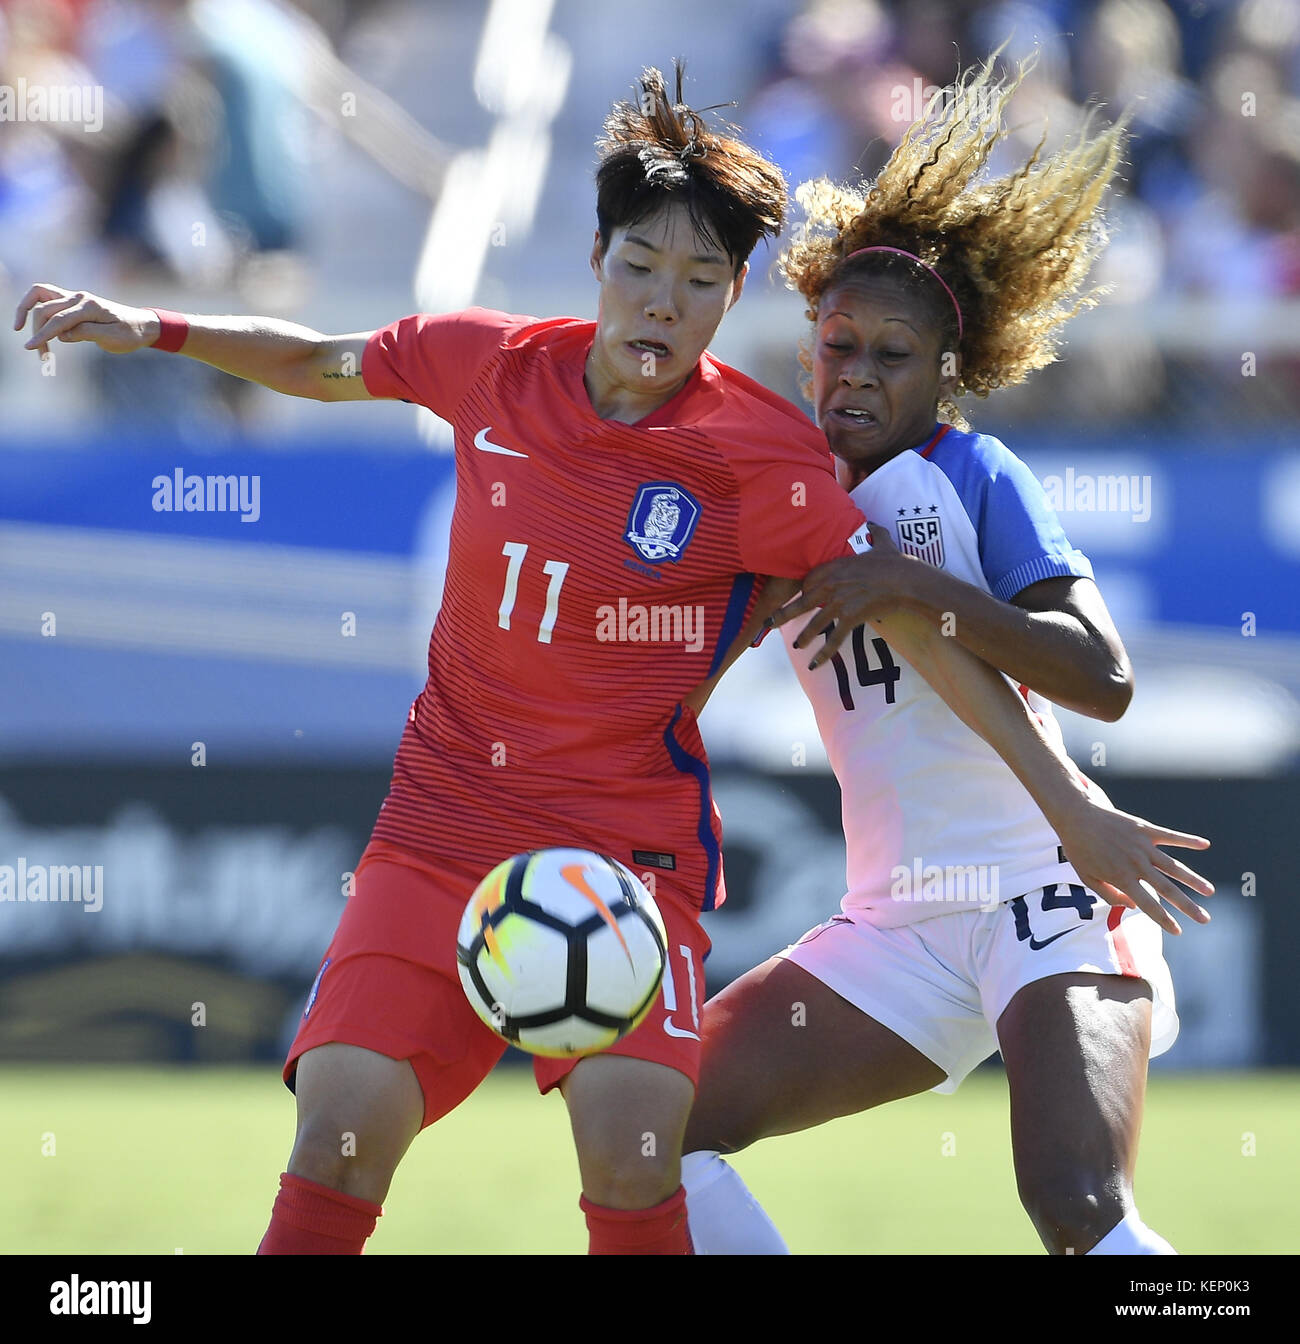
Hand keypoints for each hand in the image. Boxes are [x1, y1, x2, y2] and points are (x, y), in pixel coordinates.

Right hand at [14, 283, 158, 356]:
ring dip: (31, 316)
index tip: (31, 347)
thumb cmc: (130, 333)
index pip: (59, 319)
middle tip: (43, 357)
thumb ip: (87, 333)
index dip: (43, 334)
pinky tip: (37, 327)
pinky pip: (46, 299)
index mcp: (90, 306)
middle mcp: (79, 297)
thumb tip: (61, 335)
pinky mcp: (72, 302)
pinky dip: (36, 310)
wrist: (142, 325)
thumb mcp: (113, 338)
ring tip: (35, 342)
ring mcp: (74, 297)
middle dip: (38, 332)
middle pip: (45, 309)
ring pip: (40, 298)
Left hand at [771, 522, 928, 668]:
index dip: (803, 591)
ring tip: (796, 646)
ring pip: (815, 623)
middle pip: (802, 602)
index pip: (809, 581)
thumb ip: (874, 533)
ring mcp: (839, 602)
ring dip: (804, 636)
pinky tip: (814, 663)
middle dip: (784, 614)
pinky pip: (834, 638)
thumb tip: (872, 524)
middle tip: (769, 623)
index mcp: (835, 567)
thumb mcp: (882, 542)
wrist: (907, 580)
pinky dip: (824, 653)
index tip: (800, 598)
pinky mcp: (850, 617)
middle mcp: (832, 584)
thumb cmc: (896, 562)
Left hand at [1052, 798, 1212, 934]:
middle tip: (1205, 919)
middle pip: (1167, 889)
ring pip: (1174, 866)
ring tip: (1209, 891)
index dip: (1164, 920)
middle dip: (1187, 906)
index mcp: (1122, 878)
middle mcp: (1136, 864)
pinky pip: (1171, 836)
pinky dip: (1188, 839)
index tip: (1178, 931)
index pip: (1148, 905)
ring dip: (1193, 880)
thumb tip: (1133, 906)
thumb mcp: (1087, 876)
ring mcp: (1143, 846)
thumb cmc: (1078, 848)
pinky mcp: (1145, 829)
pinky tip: (1205, 844)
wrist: (1076, 815)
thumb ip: (1109, 894)